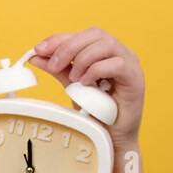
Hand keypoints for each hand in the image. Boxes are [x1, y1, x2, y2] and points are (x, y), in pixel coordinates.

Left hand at [28, 27, 144, 145]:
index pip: (82, 35)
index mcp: (104, 51)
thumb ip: (58, 69)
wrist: (110, 138)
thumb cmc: (96, 112)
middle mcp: (119, 52)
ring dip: (83, 59)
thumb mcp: (72, 86)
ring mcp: (130, 63)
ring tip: (74, 79)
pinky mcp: (135, 78)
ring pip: (106, 45)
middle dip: (68, 47)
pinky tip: (87, 84)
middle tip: (53, 66)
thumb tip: (36, 56)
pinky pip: (116, 64)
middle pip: (94, 34)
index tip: (38, 49)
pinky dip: (96, 71)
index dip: (59, 39)